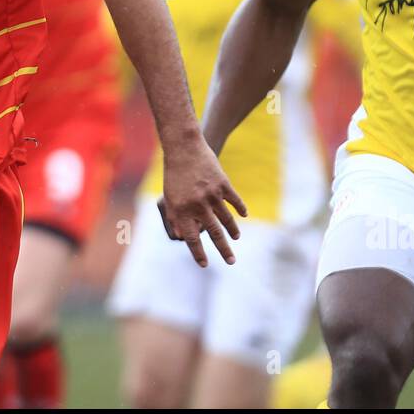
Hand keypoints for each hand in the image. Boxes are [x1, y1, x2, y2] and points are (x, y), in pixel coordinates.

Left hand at [156, 137, 246, 267]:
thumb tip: (181, 237)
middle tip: (232, 262)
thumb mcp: (169, 197)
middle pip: (213, 234)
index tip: (204, 264)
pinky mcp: (222, 184)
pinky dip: (240, 209)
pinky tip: (244, 215)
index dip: (198, 253)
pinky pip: (234, 201)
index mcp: (182, 211)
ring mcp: (212, 195)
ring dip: (232, 230)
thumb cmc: (174, 175)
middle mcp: (197, 206)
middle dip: (223, 250)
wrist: (184, 149)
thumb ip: (175, 217)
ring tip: (236, 238)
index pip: (191, 239)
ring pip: (226, 219)